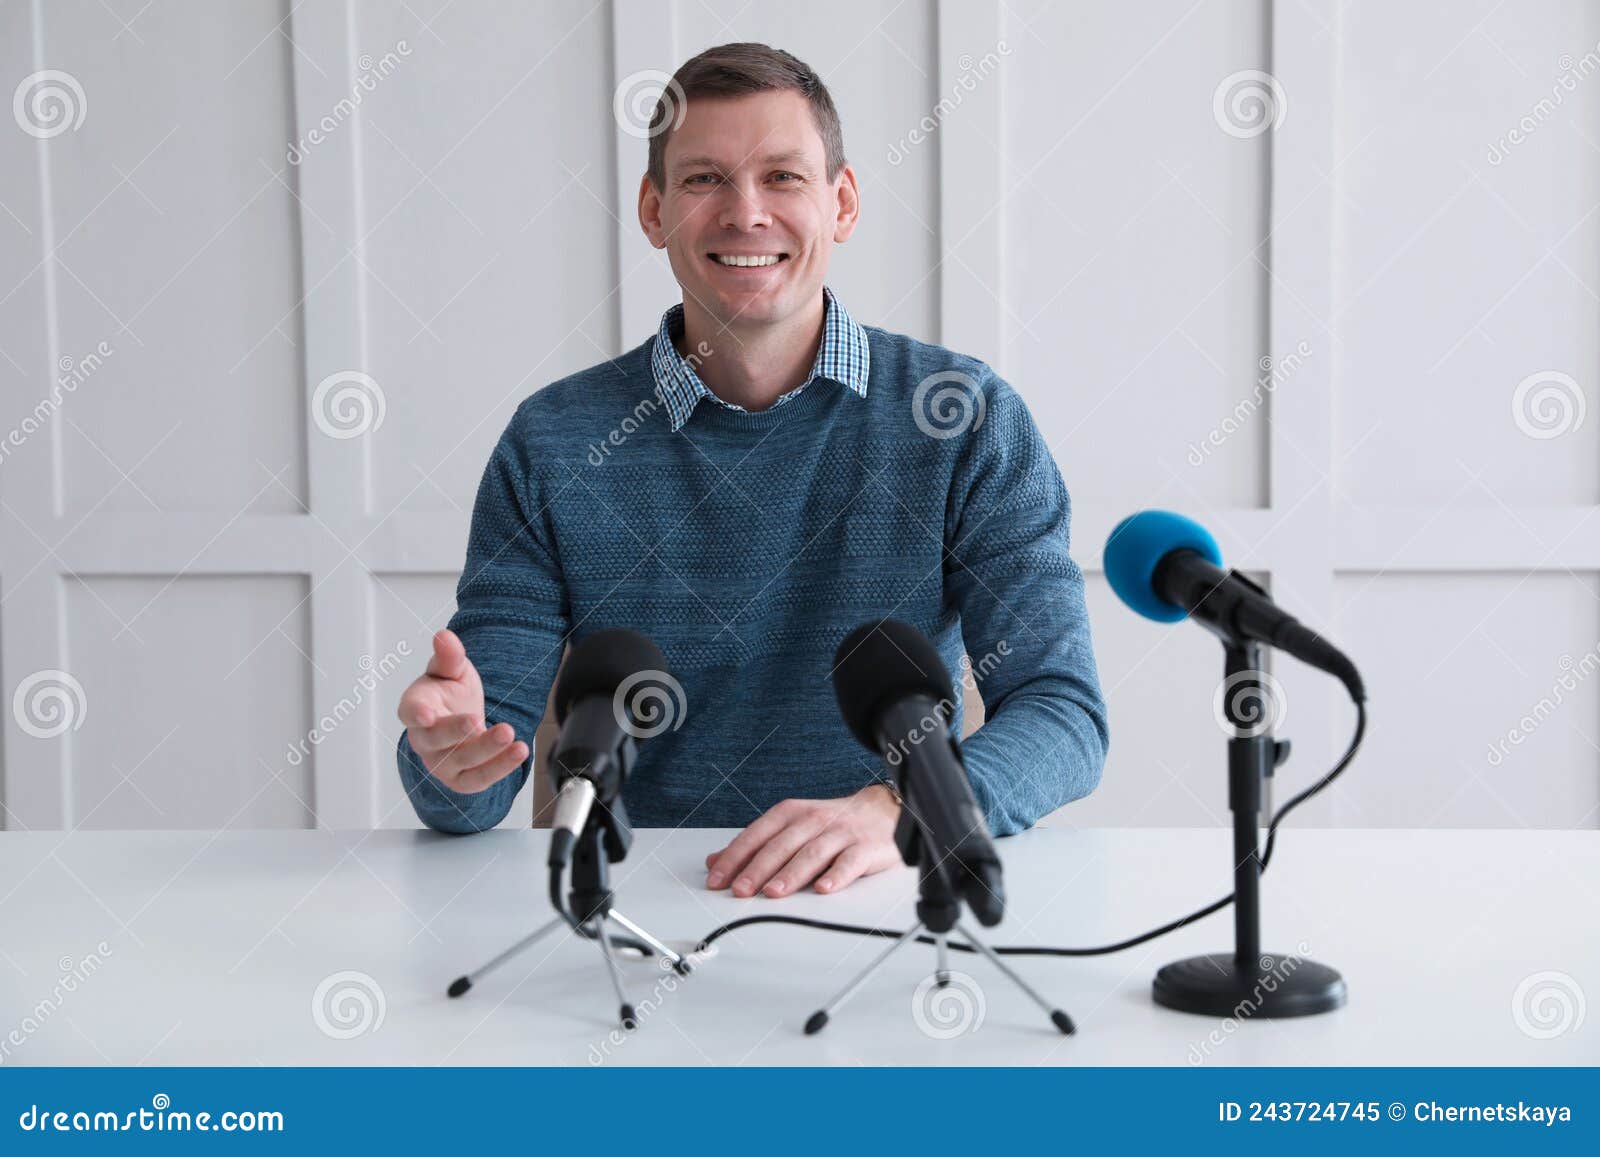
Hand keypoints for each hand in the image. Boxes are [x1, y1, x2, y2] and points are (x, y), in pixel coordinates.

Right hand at [397, 629, 527, 793]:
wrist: (463, 721)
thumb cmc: (450, 695)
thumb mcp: (452, 670)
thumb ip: (449, 656)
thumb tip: (444, 636)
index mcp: (416, 708)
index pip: (410, 711)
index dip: (416, 713)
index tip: (425, 713)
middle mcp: (425, 739)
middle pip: (435, 739)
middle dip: (455, 731)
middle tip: (475, 720)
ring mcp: (442, 762)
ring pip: (461, 761)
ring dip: (486, 750)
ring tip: (509, 733)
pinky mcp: (462, 778)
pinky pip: (479, 779)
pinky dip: (499, 768)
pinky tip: (519, 752)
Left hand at [704, 785, 901, 897]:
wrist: (883, 811)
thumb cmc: (833, 823)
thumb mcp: (790, 826)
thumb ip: (755, 844)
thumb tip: (716, 860)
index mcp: (791, 813)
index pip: (757, 834)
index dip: (735, 856)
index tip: (717, 879)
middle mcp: (814, 820)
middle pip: (781, 845)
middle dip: (758, 868)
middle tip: (740, 890)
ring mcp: (840, 833)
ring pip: (812, 853)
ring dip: (791, 874)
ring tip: (773, 892)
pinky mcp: (866, 847)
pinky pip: (850, 862)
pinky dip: (837, 875)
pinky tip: (824, 889)